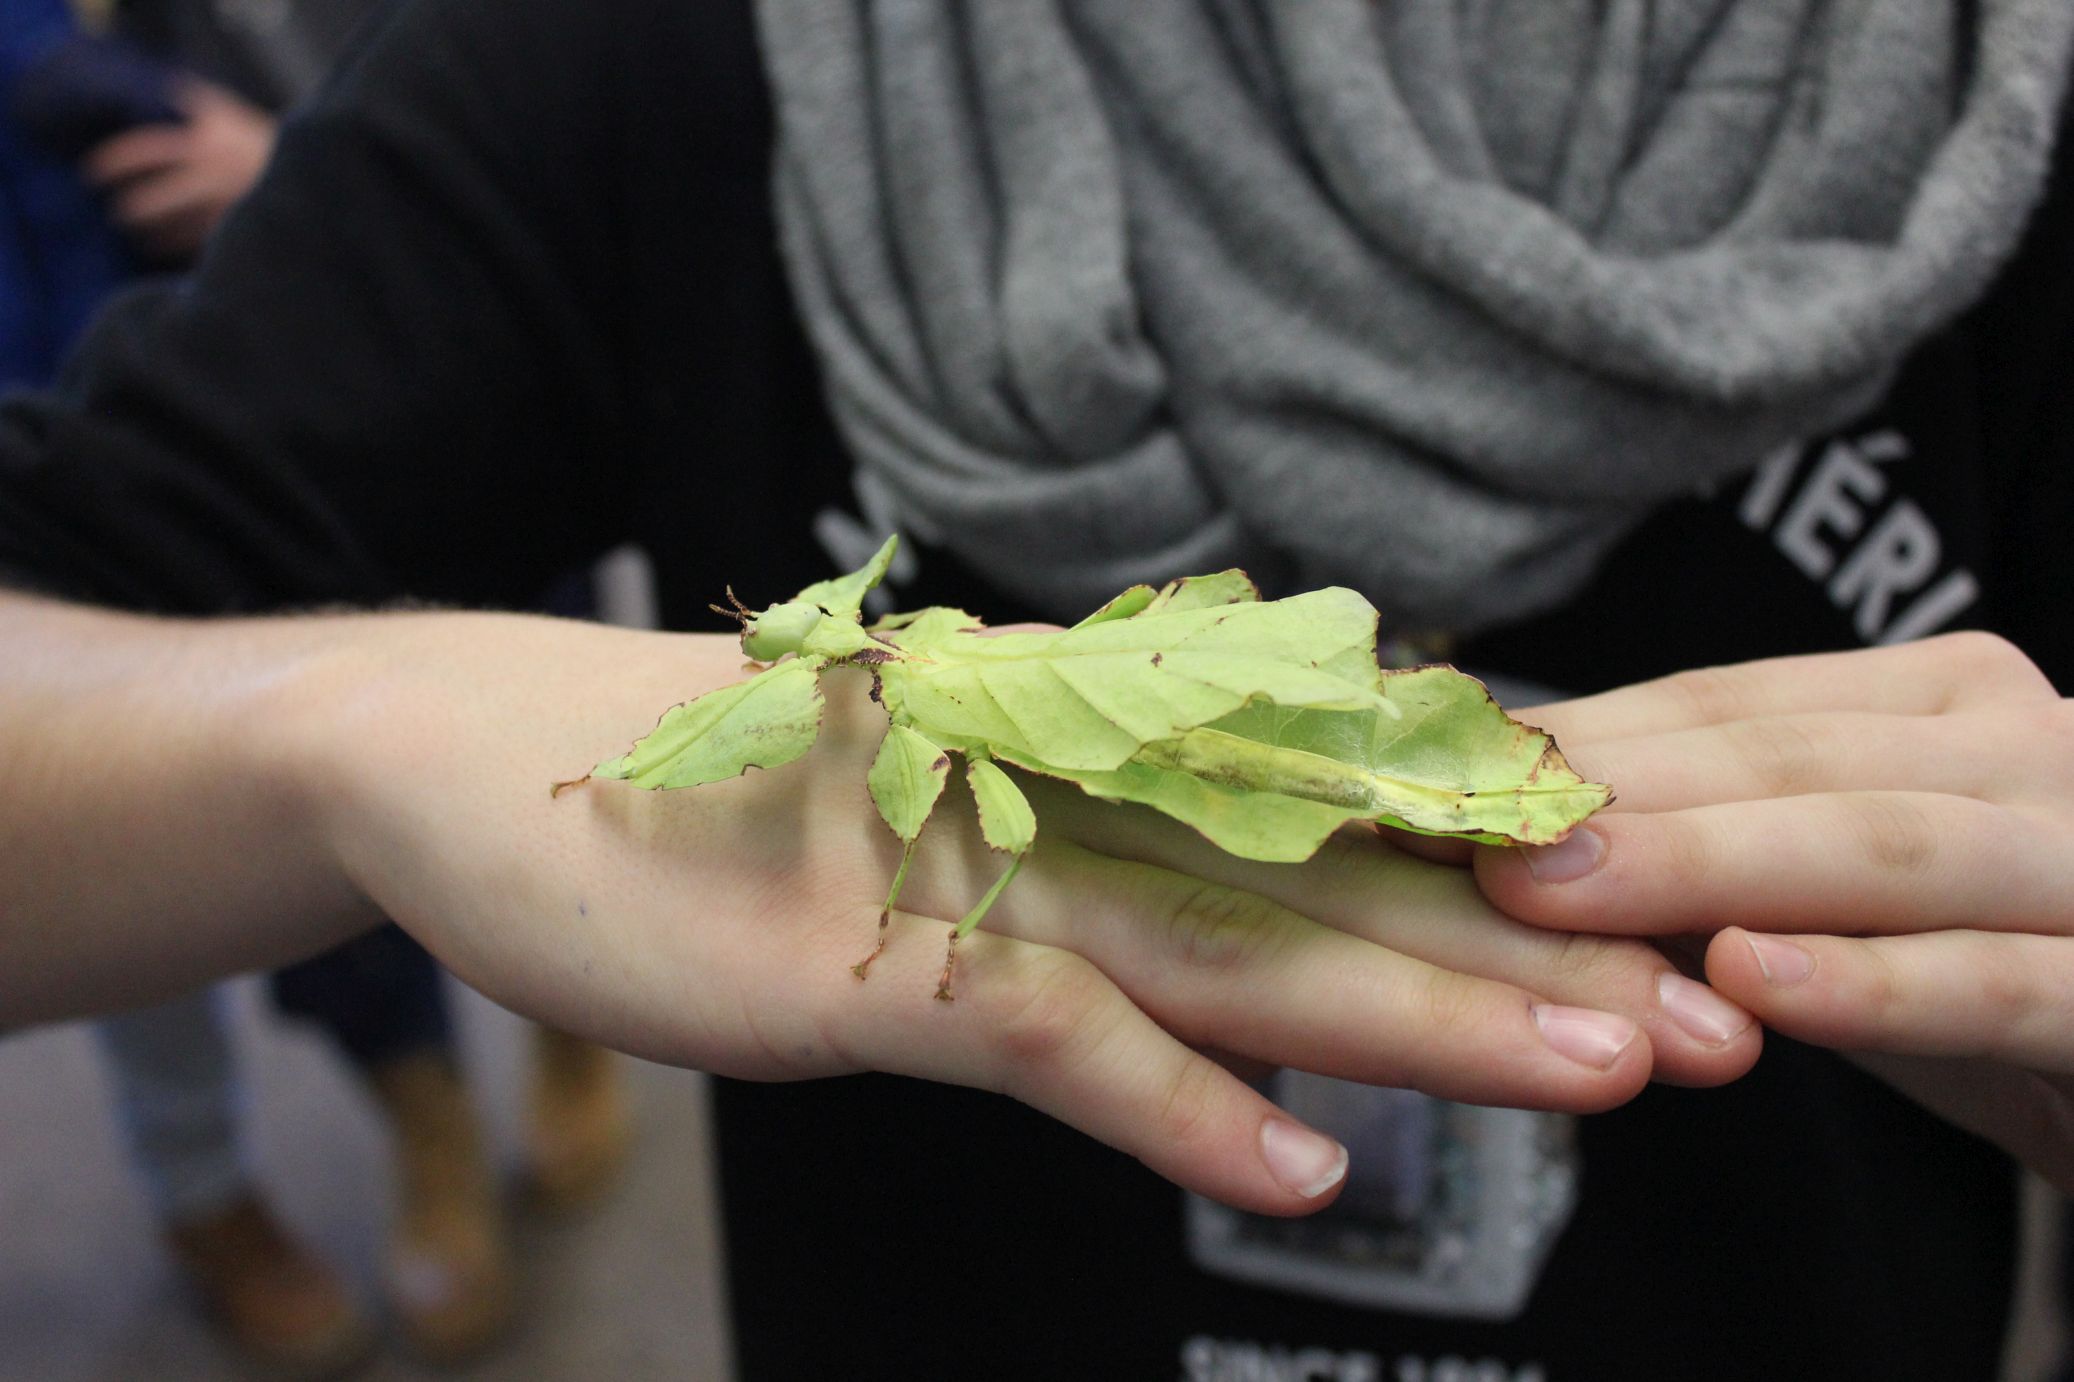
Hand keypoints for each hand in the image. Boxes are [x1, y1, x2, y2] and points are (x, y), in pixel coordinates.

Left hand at [82, 82, 276, 259]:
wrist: (316, 183)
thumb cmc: (269, 148)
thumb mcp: (235, 118)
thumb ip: (201, 105)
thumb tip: (169, 91)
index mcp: (205, 145)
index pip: (144, 151)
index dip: (113, 162)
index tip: (91, 171)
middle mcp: (211, 179)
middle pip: (154, 203)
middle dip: (131, 212)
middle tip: (119, 214)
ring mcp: (225, 211)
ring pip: (173, 231)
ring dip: (154, 236)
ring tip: (143, 236)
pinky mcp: (238, 236)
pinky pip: (199, 248)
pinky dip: (182, 249)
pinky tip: (172, 248)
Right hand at [278, 611, 1761, 1215]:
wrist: (497, 758)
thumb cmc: (724, 792)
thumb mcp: (929, 811)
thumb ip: (1075, 864)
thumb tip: (1210, 938)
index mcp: (1079, 765)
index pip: (1322, 825)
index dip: (1496, 880)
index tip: (1653, 927)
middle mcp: (1055, 802)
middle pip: (1331, 888)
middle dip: (1529, 956)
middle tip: (1710, 1012)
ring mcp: (968, 876)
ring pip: (1236, 949)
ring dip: (1420, 1017)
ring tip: (1601, 1073)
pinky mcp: (871, 960)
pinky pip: (1052, 1038)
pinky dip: (1177, 1103)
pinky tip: (1303, 1167)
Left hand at [1471, 633, 2073, 1187]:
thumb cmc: (1991, 967)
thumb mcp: (1846, 899)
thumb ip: (1719, 852)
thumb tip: (1508, 828)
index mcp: (1948, 704)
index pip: (1737, 707)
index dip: (1581, 740)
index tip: (1436, 774)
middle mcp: (2034, 749)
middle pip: (1794, 762)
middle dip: (1617, 795)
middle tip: (1457, 828)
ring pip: (1890, 849)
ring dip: (1709, 865)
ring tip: (1557, 888)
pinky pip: (2002, 981)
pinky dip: (1876, 985)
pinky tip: (1750, 985)